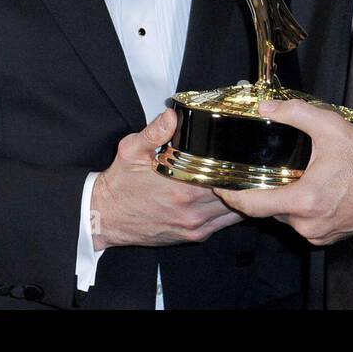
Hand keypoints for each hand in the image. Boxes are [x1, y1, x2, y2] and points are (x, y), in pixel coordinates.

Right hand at [90, 108, 242, 249]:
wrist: (106, 218)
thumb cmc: (119, 184)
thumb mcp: (131, 150)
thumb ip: (154, 132)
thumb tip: (172, 115)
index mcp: (180, 187)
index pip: (223, 175)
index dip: (235, 162)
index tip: (240, 149)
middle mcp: (191, 210)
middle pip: (234, 194)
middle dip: (241, 177)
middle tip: (247, 160)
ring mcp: (194, 226)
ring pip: (234, 211)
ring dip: (241, 195)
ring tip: (243, 176)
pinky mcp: (194, 236)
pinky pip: (224, 223)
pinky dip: (232, 209)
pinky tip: (233, 195)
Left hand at [214, 100, 352, 245]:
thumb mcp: (330, 126)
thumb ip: (294, 113)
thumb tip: (265, 108)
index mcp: (303, 200)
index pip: (253, 205)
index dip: (232, 195)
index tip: (220, 185)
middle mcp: (307, 224)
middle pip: (268, 210)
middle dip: (261, 192)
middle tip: (257, 172)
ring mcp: (318, 234)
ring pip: (285, 217)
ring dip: (282, 200)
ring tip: (289, 177)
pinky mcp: (328, 238)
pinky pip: (302, 224)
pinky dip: (299, 209)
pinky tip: (308, 190)